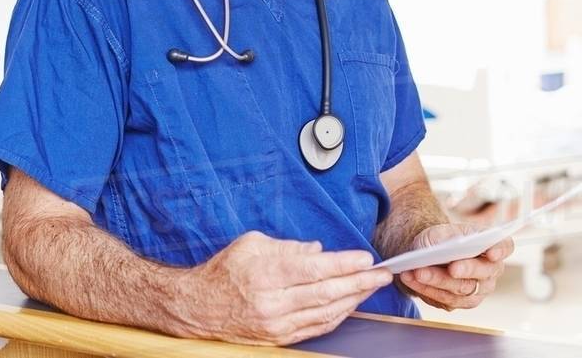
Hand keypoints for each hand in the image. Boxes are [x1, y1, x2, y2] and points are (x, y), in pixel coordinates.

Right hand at [174, 230, 393, 345]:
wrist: (199, 307)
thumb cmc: (225, 271)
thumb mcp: (251, 244)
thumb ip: (288, 246)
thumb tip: (318, 251)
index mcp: (265, 273)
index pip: (314, 269)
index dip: (344, 265)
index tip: (366, 259)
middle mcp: (273, 302)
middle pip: (326, 293)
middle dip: (359, 283)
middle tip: (382, 274)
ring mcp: (277, 324)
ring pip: (326, 314)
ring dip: (353, 300)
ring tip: (371, 287)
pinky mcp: (279, 338)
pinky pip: (316, 328)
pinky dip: (337, 316)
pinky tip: (350, 304)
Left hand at [397, 223, 513, 310]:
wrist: (427, 256)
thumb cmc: (438, 241)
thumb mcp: (438, 232)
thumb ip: (444, 237)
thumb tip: (446, 246)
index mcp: (490, 246)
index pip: (505, 246)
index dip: (500, 250)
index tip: (491, 252)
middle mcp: (490, 270)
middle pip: (483, 272)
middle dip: (465, 269)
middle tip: (451, 268)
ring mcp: (479, 289)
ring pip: (461, 289)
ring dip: (437, 281)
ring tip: (417, 272)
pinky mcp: (462, 303)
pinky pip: (446, 300)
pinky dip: (427, 290)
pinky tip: (411, 279)